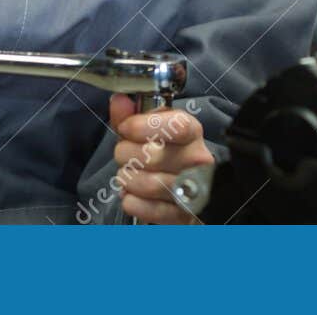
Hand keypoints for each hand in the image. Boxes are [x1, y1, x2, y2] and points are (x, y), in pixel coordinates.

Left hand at [108, 94, 212, 223]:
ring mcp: (193, 189)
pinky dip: (132, 202)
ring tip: (128, 174)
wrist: (185, 184)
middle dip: (126, 154)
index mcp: (192, 133)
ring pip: (150, 184)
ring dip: (128, 179)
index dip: (145, 126)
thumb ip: (131, 115)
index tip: (126, 128)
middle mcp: (197, 160)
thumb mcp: (148, 128)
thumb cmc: (164, 152)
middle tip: (124, 154)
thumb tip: (119, 101)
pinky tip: (132, 194)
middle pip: (153, 156)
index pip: (177, 126)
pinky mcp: (184, 215)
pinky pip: (151, 210)